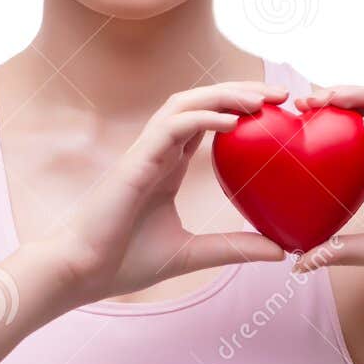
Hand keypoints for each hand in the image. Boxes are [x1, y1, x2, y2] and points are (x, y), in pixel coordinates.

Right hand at [39, 81, 290, 307]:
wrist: (82, 272)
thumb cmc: (125, 262)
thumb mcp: (193, 254)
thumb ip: (234, 248)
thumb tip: (280, 251)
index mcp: (168, 166)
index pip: (207, 121)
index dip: (240, 109)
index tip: (277, 111)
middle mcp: (158, 152)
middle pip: (201, 102)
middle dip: (241, 91)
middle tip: (282, 93)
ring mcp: (145, 153)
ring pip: (185, 104)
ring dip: (223, 95)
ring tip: (260, 100)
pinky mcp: (135, 162)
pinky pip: (171, 127)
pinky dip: (202, 118)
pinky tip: (232, 122)